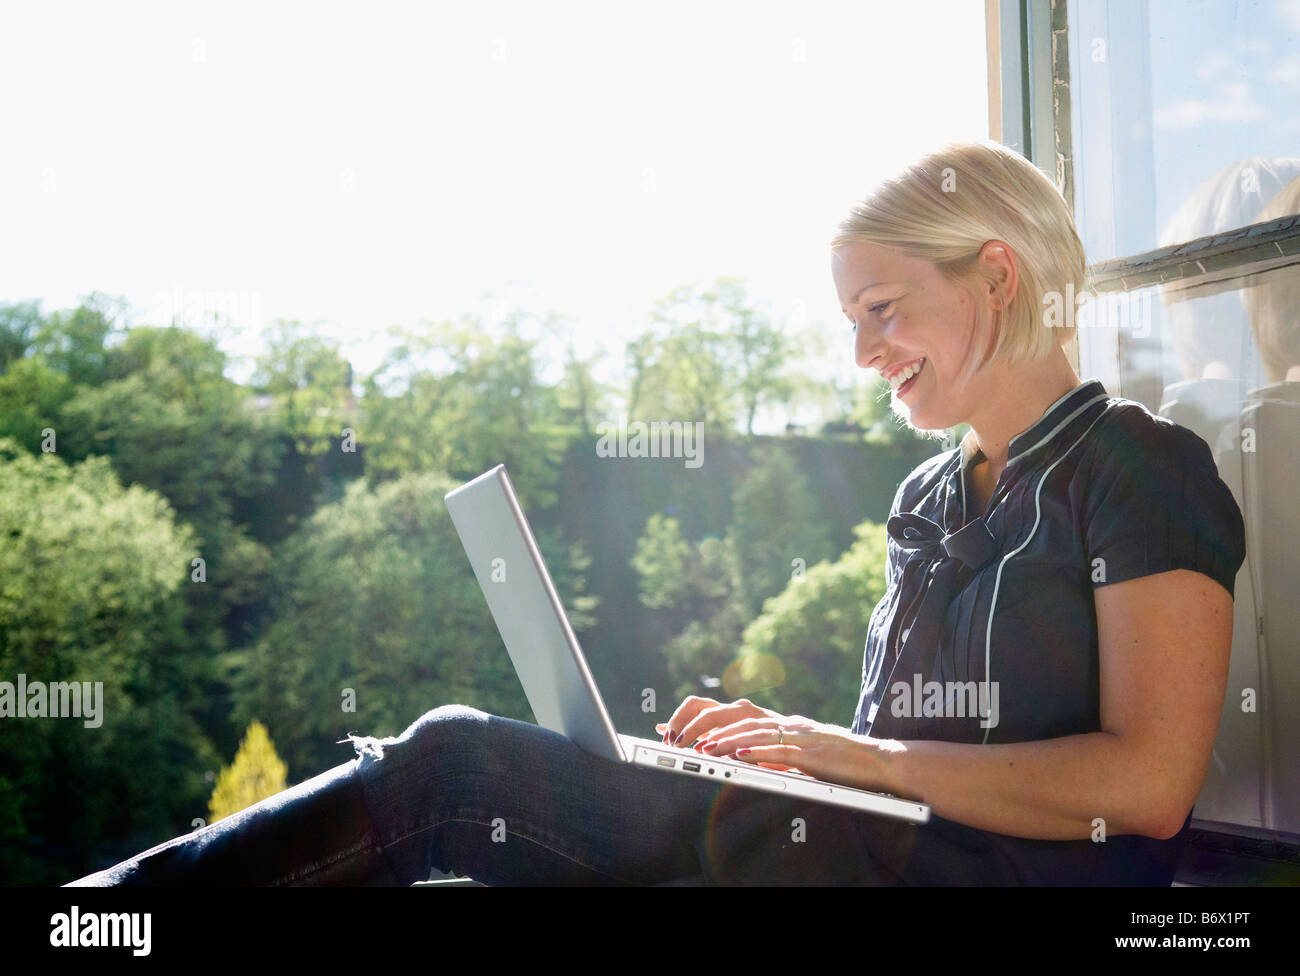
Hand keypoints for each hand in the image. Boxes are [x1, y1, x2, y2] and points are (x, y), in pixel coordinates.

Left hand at [656, 696, 892, 789]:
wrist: (879, 760)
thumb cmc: (839, 761)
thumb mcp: (798, 755)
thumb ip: (771, 753)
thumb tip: (738, 760)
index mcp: (781, 722)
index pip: (732, 712)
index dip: (701, 718)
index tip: (673, 727)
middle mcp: (786, 723)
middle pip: (736, 714)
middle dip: (705, 726)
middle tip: (682, 738)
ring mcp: (799, 735)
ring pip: (753, 732)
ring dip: (724, 741)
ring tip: (701, 749)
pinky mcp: (812, 753)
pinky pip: (778, 751)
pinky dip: (756, 753)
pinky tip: (739, 757)